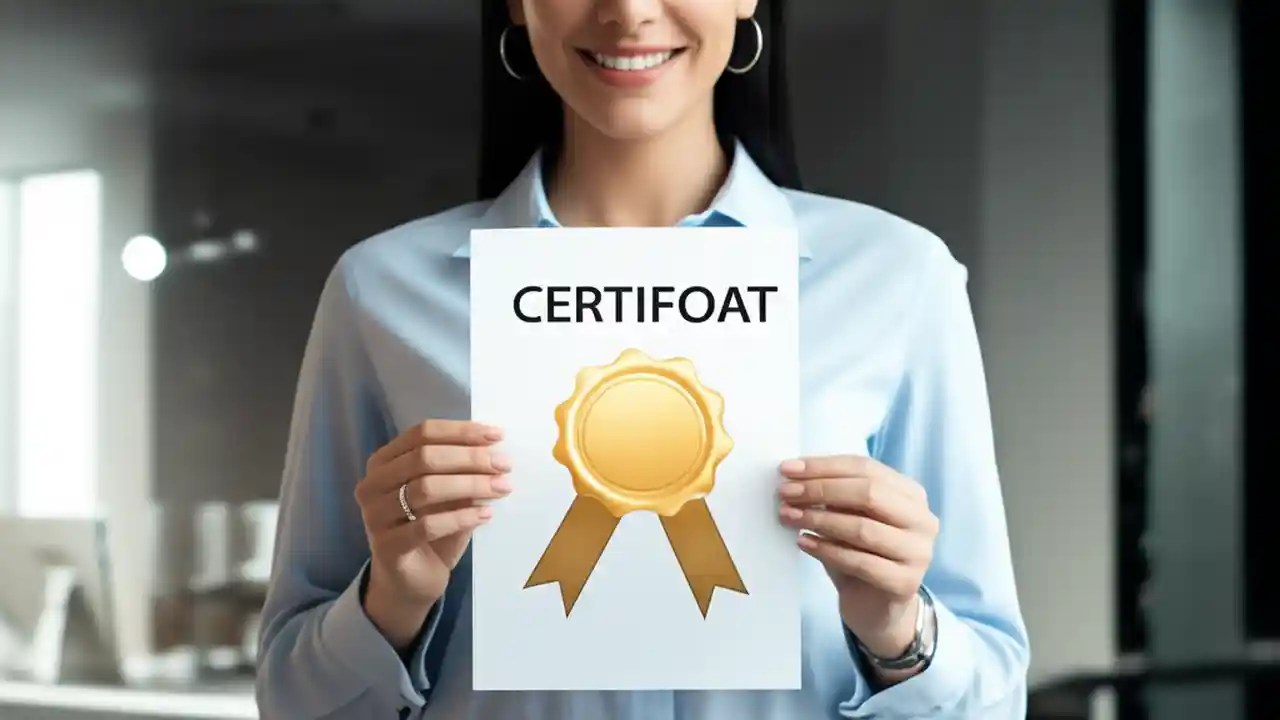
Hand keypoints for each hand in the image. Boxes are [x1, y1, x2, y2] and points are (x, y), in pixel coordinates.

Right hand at [353, 419, 510, 648]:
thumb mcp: (447, 495)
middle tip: (504, 464)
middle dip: (469, 458)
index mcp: (383, 462)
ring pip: (426, 488)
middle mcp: (372, 484)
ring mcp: (375, 516)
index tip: (496, 435)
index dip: (461, 432)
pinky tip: (485, 515)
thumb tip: (494, 451)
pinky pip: (428, 525)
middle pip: (424, 457)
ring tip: (502, 488)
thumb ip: (460, 472)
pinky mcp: (387, 547)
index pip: (422, 433)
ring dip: (470, 485)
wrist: (408, 582)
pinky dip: (461, 517)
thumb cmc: (430, 530)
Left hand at [777, 455, 937, 660]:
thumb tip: (795, 476)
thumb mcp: (847, 516)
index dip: (824, 467)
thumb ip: (832, 495)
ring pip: (863, 528)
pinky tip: (803, 542)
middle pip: (869, 493)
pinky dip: (827, 550)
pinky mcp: (905, 583)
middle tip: (786, 493)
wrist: (874, 606)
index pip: (866, 468)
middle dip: (821, 490)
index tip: (788, 469)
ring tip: (789, 516)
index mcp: (910, 494)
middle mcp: (922, 520)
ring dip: (820, 519)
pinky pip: (860, 562)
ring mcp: (918, 553)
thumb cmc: (858, 552)